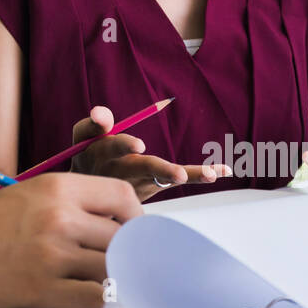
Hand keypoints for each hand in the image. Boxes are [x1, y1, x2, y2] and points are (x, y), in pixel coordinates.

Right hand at [0, 173, 141, 307]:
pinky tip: (80, 290)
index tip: (133, 227)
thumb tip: (116, 219)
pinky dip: (95, 297)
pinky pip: (95, 297)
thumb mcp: (29, 194)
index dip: (135, 214)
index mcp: (56, 188)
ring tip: (93, 272)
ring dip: (109, 274)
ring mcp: (52, 255)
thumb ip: (72, 201)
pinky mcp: (44, 290)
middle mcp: (58, 218)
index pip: (121, 195)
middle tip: (113, 254)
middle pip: (122, 236)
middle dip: (123, 248)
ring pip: (113, 267)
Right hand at [69, 106, 230, 200]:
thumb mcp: (83, 136)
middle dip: (162, 170)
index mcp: (105, 154)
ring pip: (166, 179)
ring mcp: (141, 184)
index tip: (138, 144)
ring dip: (191, 175)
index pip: (114, 147)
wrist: (87, 193)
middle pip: (145, 169)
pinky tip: (224, 170)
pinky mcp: (154, 188)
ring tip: (213, 174)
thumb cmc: (87, 153)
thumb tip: (102, 113)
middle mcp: (125, 172)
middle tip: (178, 175)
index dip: (125, 145)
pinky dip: (200, 175)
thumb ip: (94, 123)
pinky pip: (177, 181)